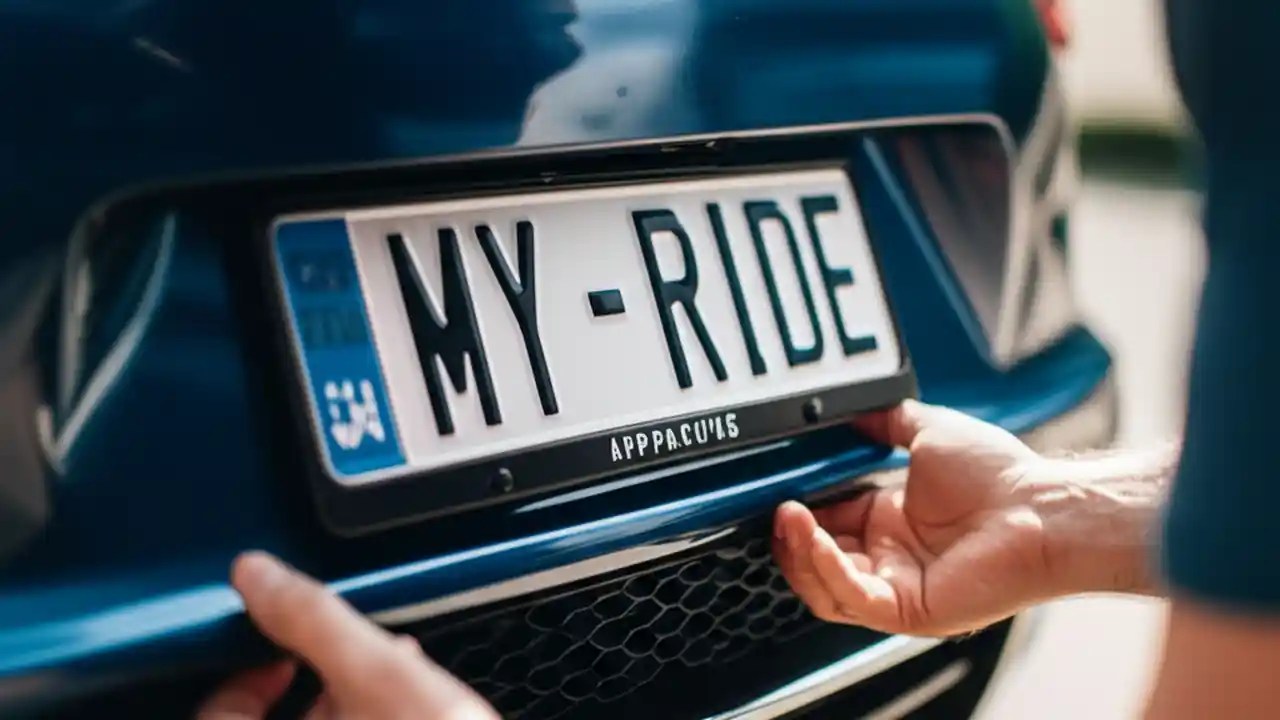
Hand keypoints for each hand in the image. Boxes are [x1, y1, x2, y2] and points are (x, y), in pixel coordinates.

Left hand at [196, 552, 497, 719]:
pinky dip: (372, 717)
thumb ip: (313, 618)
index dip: (245, 670)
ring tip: (384, 674)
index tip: (276, 649)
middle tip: (336, 657)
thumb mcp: (378, 671)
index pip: (218, 711)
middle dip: (306, 681)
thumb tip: (257, 573)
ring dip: (343, 701)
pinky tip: (408, 708)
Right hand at [773, 399, 1057, 636]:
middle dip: (788, 536)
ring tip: (787, 518)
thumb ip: (888, 421)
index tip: (780, 486)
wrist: (1044, 508)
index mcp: (890, 523)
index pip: (826, 524)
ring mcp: (897, 587)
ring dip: (798, 553)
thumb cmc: (1003, 476)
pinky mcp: (908, 609)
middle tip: (775, 507)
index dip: (800, 510)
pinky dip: (825, 568)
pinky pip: (852, 597)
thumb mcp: (929, 432)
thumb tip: (855, 410)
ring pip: (824, 586)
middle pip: (817, 560)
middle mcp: (890, 559)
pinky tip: (814, 536)